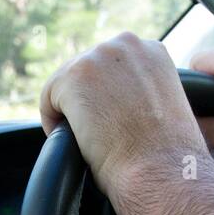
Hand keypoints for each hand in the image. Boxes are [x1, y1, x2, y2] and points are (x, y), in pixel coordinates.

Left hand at [40, 33, 206, 203]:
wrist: (157, 170)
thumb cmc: (164, 155)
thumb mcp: (164, 108)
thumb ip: (143, 91)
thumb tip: (120, 101)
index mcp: (152, 51)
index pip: (113, 66)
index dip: (107, 95)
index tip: (108, 119)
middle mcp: (126, 44)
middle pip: (88, 69)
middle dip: (88, 100)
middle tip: (94, 132)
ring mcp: (99, 57)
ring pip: (67, 81)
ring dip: (71, 110)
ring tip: (83, 138)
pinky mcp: (74, 75)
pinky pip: (49, 96)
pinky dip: (53, 120)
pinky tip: (72, 140)